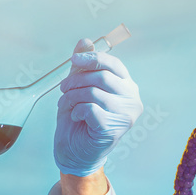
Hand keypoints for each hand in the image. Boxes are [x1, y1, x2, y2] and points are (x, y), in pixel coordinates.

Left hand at [54, 39, 142, 177]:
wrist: (75, 152)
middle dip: (77, 80)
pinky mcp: (113, 129)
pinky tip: (75, 116)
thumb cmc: (79, 121)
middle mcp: (132, 100)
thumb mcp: (79, 88)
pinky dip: (77, 110)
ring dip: (73, 96)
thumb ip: (84, 67)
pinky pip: (90, 109)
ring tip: (66, 104)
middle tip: (63, 89)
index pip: (113, 65)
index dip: (92, 59)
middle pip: (102, 77)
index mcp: (127, 87)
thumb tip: (85, 41)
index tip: (73, 61)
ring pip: (94, 93)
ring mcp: (125, 116)